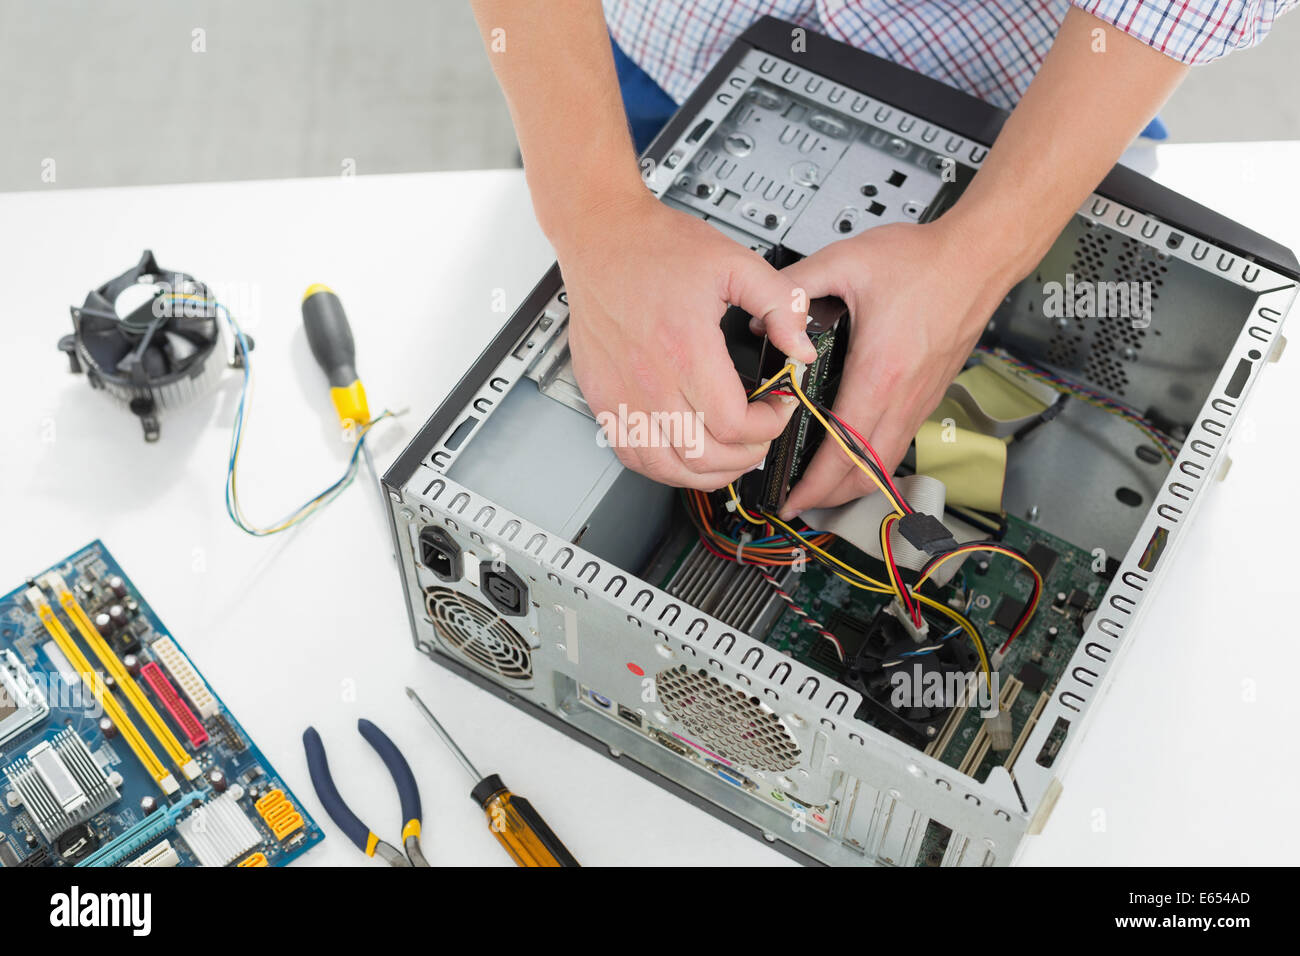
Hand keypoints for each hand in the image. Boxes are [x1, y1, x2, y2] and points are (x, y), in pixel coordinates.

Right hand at [552, 191, 816, 489]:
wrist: (600, 236)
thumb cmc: (657, 246)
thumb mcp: (735, 261)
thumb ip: (781, 303)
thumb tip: (801, 349)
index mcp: (685, 347)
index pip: (733, 423)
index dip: (768, 426)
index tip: (778, 407)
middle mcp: (649, 378)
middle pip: (703, 456)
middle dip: (745, 457)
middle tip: (760, 437)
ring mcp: (620, 393)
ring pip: (666, 468)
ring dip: (706, 473)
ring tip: (728, 455)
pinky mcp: (601, 398)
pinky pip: (631, 456)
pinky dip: (663, 469)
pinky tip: (684, 455)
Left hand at [775, 219, 1021, 516]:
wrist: (978, 256)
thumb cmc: (925, 260)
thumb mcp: (845, 261)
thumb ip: (795, 288)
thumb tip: (760, 320)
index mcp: (881, 372)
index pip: (844, 450)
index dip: (814, 484)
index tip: (790, 497)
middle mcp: (905, 395)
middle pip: (867, 473)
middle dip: (828, 497)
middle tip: (796, 500)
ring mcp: (921, 400)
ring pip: (885, 464)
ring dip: (851, 483)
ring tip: (817, 485)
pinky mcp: (929, 395)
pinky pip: (897, 443)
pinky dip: (870, 461)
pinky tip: (849, 453)